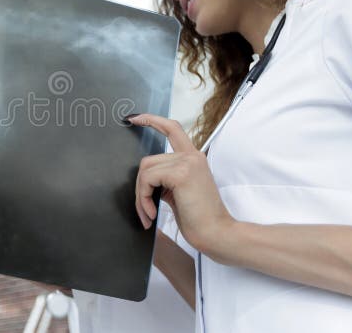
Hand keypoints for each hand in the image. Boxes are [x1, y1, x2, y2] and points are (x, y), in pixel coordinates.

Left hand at [130, 114, 235, 252]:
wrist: (216, 233)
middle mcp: (191, 156)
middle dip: (140, 188)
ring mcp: (187, 162)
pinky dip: (144, 198)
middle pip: (148, 161)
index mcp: (193, 158)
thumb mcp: (178, 192)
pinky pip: (147, 180)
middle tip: (144, 211)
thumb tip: (144, 178)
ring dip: (141, 196)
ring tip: (149, 215)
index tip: (134, 118)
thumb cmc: (199, 219)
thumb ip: (165, 178)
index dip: (152, 120)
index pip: (172, 129)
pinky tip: (152, 213)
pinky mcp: (180, 173)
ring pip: (145, 171)